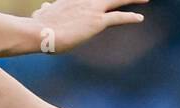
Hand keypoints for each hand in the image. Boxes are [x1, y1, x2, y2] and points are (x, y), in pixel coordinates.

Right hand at [31, 0, 145, 53]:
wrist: (39, 32)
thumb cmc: (38, 27)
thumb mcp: (42, 14)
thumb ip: (47, 10)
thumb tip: (45, 7)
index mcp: (71, 0)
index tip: (103, 0)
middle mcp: (83, 1)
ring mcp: (91, 9)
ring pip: (116, 0)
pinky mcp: (96, 21)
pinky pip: (118, 18)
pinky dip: (130, 17)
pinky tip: (140, 18)